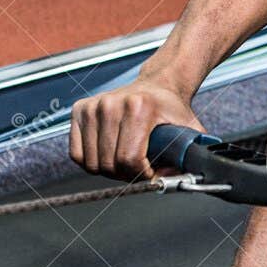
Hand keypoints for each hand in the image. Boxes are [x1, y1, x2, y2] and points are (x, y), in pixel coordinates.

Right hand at [69, 77, 203, 178]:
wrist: (157, 85)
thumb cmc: (169, 108)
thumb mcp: (188, 130)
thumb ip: (188, 156)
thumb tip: (177, 181)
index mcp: (138, 107)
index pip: (129, 159)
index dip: (141, 174)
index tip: (150, 172)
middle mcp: (111, 104)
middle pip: (109, 164)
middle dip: (126, 175)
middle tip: (139, 169)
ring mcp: (93, 107)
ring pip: (92, 163)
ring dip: (109, 171)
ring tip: (125, 162)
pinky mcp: (80, 110)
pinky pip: (77, 154)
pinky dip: (91, 162)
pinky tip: (108, 156)